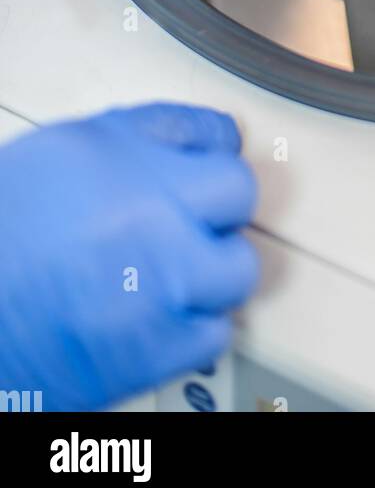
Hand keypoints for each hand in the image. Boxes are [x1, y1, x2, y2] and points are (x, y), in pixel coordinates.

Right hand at [0, 103, 258, 410]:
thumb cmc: (6, 225)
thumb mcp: (73, 147)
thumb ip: (153, 132)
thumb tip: (213, 135)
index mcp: (133, 168)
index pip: (227, 156)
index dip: (213, 167)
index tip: (203, 178)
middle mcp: (156, 227)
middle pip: (239, 207)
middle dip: (213, 212)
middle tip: (180, 223)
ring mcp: (160, 295)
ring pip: (234, 273)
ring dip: (208, 268)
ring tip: (165, 269)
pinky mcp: (150, 354)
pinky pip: (211, 335)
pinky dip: (192, 325)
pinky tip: (156, 311)